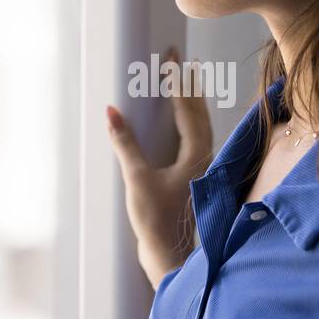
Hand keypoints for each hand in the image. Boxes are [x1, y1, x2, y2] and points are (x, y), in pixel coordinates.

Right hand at [106, 47, 213, 288]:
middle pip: (200, 114)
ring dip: (193, 103)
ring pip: (202, 128)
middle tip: (181, 61)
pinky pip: (198, 141)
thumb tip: (111, 112)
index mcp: (198, 156)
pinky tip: (184, 121)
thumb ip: (125, 144)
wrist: (172, 259)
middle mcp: (207, 159)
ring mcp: (204, 170)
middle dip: (190, 86)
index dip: (178, 84)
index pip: (188, 110)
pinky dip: (191, 123)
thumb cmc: (157, 223)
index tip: (171, 60)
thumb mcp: (137, 180)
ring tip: (186, 81)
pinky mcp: (197, 180)